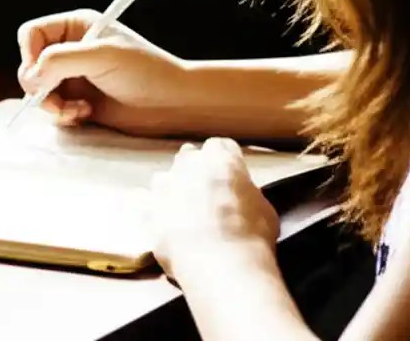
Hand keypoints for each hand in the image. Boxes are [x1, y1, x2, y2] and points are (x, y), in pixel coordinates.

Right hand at [16, 8, 191, 135]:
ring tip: (77, 110)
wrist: (174, 104)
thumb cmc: (146, 71)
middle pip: (30, 65)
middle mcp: (70, 50)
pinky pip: (52, 109)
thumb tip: (31, 78)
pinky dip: (63, 115)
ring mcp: (73, 77)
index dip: (28, 54)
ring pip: (38, 90)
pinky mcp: (77, 101)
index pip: (31, 34)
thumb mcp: (101, 56)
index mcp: (75, 27)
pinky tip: (85, 114)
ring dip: (52, 104)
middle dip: (39, 85)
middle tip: (55, 99)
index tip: (39, 75)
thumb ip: (60, 61)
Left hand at [149, 138, 279, 280]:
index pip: (220, 146)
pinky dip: (153, 210)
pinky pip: (145, 204)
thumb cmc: (251, 236)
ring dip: (173, 188)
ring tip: (185, 210)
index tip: (231, 175)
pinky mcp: (148, 210)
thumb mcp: (264, 208)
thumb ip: (246, 192)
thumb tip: (239, 195)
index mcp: (220, 159)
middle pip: (188, 156)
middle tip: (207, 192)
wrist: (220, 264)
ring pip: (164, 178)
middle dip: (196, 169)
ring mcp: (164, 187)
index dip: (226, 160)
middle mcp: (187, 165)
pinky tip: (163, 221)